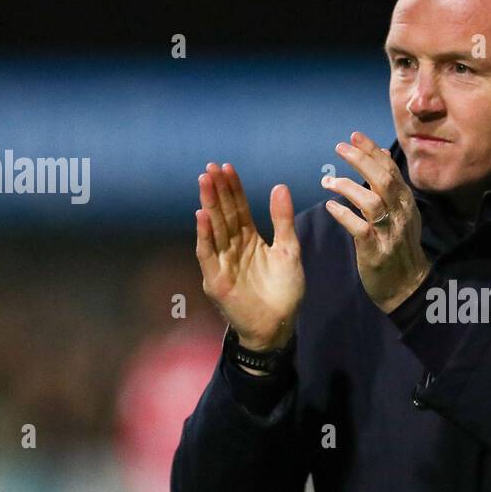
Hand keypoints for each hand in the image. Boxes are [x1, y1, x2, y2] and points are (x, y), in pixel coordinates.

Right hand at [195, 162, 304, 350]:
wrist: (279, 324)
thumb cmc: (284, 290)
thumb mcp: (288, 250)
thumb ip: (282, 220)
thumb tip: (280, 186)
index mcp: (249, 240)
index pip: (238, 208)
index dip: (233, 189)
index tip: (228, 167)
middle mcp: (232, 247)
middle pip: (223, 214)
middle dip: (218, 191)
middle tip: (212, 167)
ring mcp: (222, 262)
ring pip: (214, 229)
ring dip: (208, 205)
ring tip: (205, 181)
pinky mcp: (216, 279)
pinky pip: (208, 254)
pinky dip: (205, 236)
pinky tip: (202, 216)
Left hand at [322, 132, 429, 312]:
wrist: (406, 286)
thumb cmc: (398, 247)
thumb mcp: (401, 214)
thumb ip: (390, 187)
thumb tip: (378, 154)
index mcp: (406, 203)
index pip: (391, 169)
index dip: (372, 151)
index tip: (354, 136)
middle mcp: (401, 214)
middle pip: (383, 180)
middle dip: (361, 160)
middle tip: (339, 148)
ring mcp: (390, 233)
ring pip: (371, 201)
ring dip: (347, 186)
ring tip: (327, 181)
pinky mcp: (376, 250)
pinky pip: (359, 227)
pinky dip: (343, 214)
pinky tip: (330, 207)